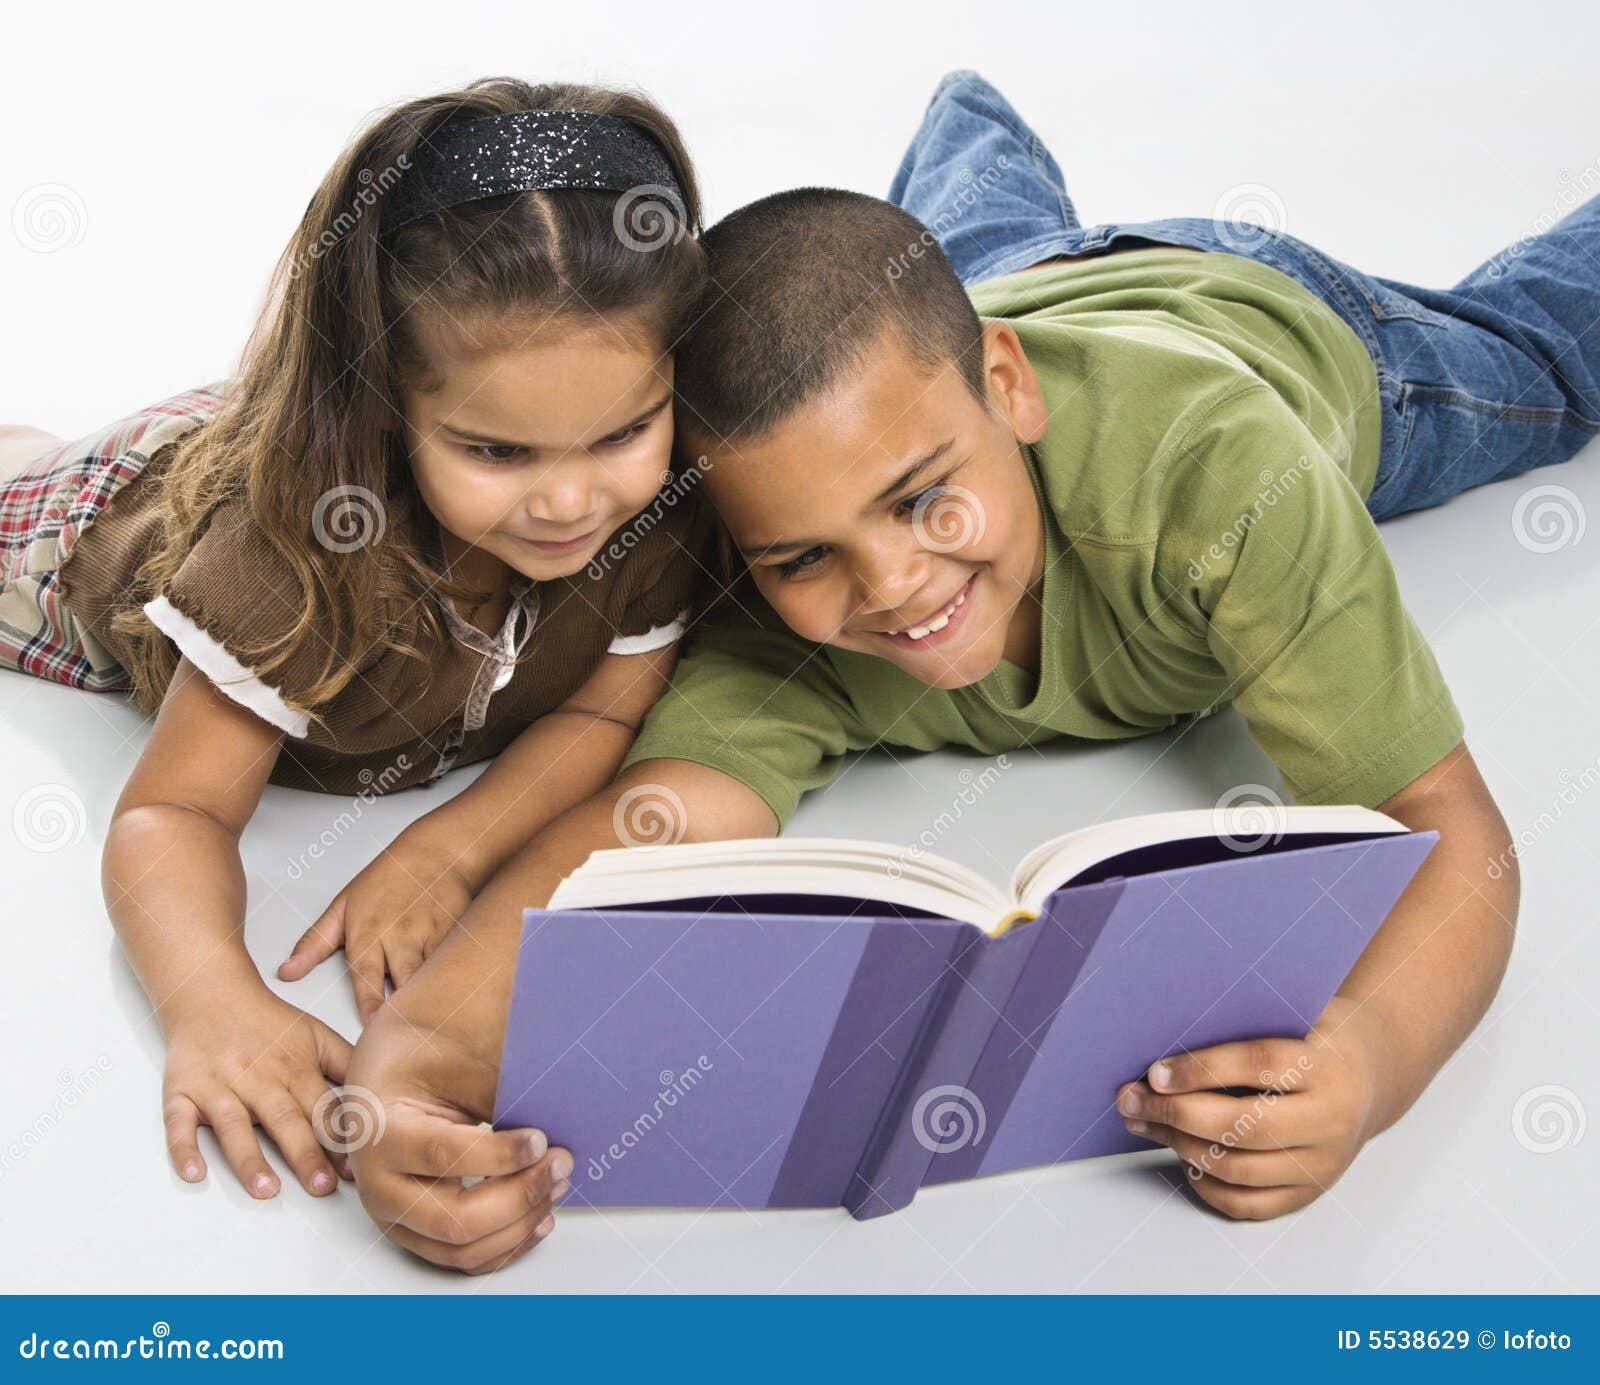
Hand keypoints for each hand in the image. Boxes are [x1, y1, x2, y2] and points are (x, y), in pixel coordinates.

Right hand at [163, 984, 353, 1198]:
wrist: (212, 993)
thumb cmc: (269, 1022)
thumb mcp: (316, 1035)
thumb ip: (346, 1064)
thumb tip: (383, 1091)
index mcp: (295, 1068)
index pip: (321, 1109)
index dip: (339, 1139)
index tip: (357, 1169)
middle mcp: (257, 1079)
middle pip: (284, 1120)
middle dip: (305, 1154)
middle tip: (322, 1187)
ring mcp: (217, 1087)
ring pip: (233, 1126)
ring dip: (250, 1159)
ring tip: (267, 1190)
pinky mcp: (182, 1092)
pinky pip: (178, 1123)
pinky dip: (183, 1149)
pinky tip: (194, 1174)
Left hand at [278, 829, 475, 1021]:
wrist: (437, 852)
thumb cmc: (388, 879)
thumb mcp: (342, 906)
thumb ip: (313, 943)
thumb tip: (286, 972)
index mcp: (367, 934)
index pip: (365, 980)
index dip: (370, 1009)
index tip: (370, 1032)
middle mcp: (398, 936)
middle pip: (403, 983)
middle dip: (403, 1010)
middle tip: (403, 1035)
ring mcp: (430, 935)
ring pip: (431, 976)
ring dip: (429, 998)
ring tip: (429, 1022)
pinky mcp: (457, 934)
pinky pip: (454, 965)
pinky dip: (453, 982)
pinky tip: (452, 997)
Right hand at [345, 1009, 571, 1274]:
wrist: (388, 1073)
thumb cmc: (417, 1052)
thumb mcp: (449, 1043)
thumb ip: (495, 1072)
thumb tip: (553, 1090)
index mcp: (379, 1131)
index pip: (443, 1154)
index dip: (500, 1154)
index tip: (542, 1139)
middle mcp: (379, 1185)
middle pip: (455, 1219)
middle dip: (520, 1196)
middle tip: (561, 1161)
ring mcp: (396, 1217)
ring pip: (464, 1249)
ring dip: (521, 1222)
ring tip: (557, 1182)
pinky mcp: (417, 1233)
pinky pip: (465, 1259)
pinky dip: (509, 1244)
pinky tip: (541, 1215)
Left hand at [1114, 995, 1388, 1219]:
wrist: (1370, 1076)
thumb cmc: (1314, 1037)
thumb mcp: (1291, 1013)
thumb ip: (1241, 1023)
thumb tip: (1162, 1033)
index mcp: (1325, 1065)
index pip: (1258, 1066)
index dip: (1201, 1070)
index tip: (1154, 1072)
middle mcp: (1330, 1119)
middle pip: (1244, 1126)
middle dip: (1176, 1115)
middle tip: (1131, 1100)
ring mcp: (1322, 1163)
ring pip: (1239, 1169)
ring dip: (1179, 1146)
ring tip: (1143, 1123)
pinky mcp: (1309, 1193)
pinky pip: (1248, 1204)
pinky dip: (1206, 1185)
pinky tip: (1181, 1156)